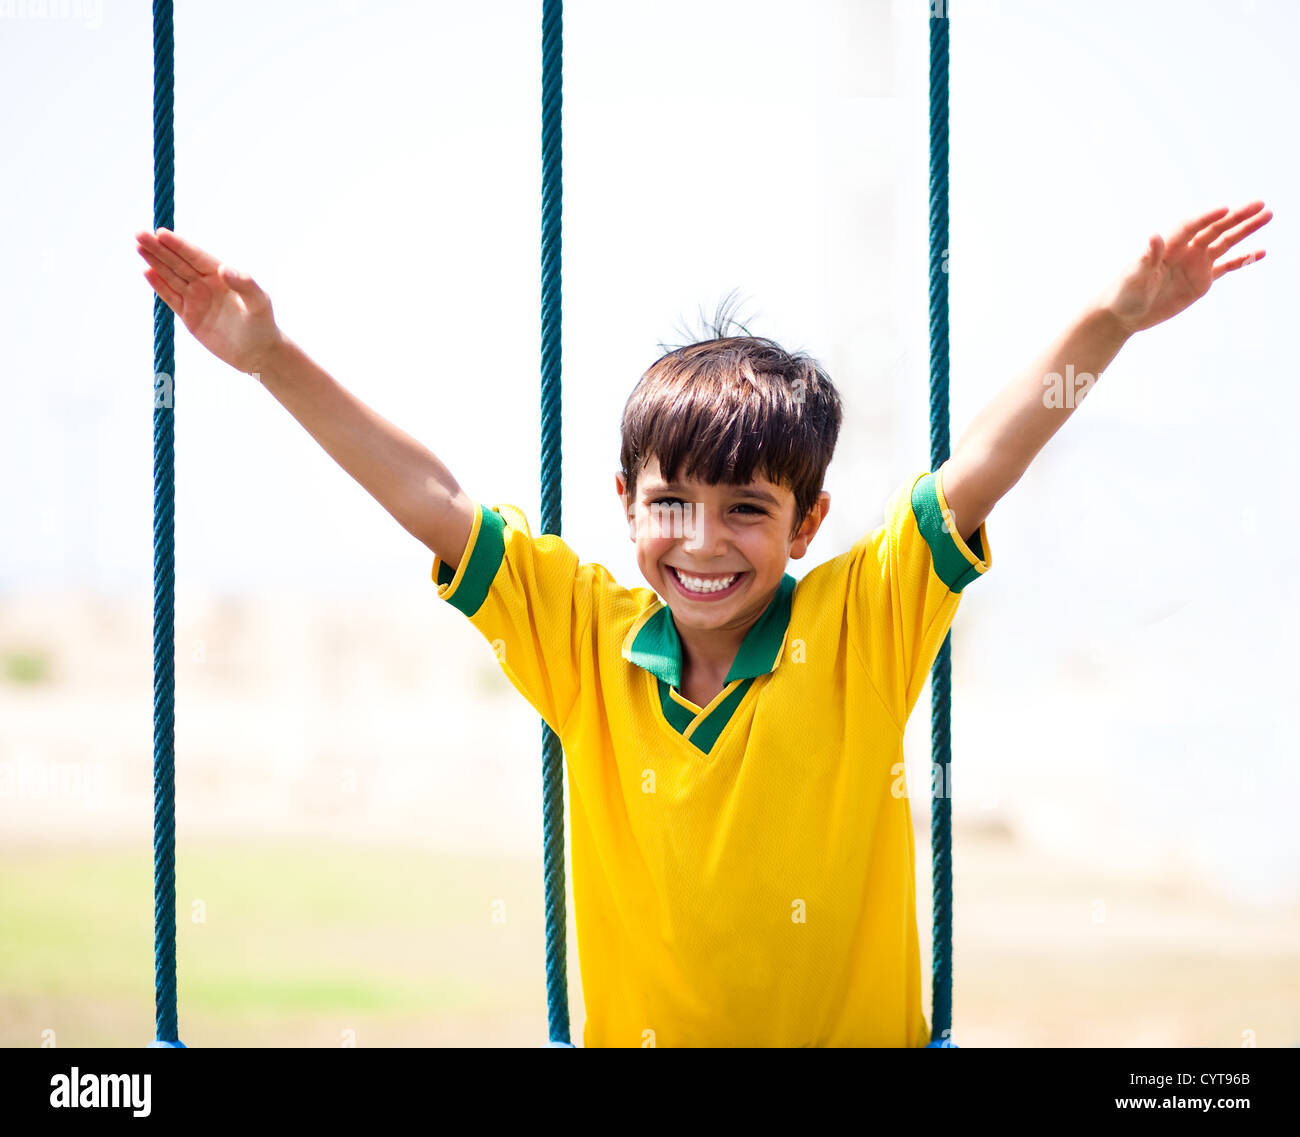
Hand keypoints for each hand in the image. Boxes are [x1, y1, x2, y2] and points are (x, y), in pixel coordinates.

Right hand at [135, 228, 283, 374]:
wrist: (258, 354)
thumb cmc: (263, 325)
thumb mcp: (259, 303)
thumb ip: (244, 284)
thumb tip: (224, 268)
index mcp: (222, 275)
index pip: (196, 256)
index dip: (178, 245)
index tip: (161, 232)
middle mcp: (207, 283)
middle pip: (178, 262)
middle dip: (159, 248)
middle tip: (139, 233)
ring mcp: (197, 299)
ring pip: (171, 276)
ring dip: (155, 262)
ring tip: (138, 245)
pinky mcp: (189, 315)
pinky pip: (170, 297)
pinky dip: (158, 285)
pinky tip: (147, 271)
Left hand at [1099, 201, 1271, 334]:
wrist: (1123, 313)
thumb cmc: (1124, 293)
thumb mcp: (1135, 276)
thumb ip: (1147, 256)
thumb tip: (1154, 235)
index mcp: (1169, 245)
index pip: (1192, 226)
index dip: (1207, 217)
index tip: (1225, 209)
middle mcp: (1185, 250)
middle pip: (1214, 229)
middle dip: (1236, 217)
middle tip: (1260, 204)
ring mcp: (1195, 264)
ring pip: (1225, 242)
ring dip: (1245, 230)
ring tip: (1267, 215)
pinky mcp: (1201, 280)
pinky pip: (1226, 266)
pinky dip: (1243, 260)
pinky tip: (1260, 252)